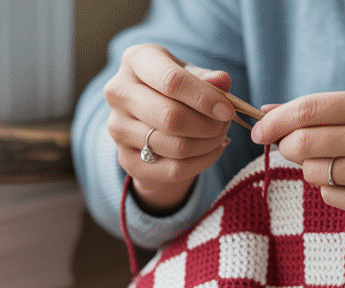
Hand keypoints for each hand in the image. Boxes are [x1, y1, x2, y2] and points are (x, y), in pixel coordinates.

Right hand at [103, 44, 236, 213]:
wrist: (149, 120)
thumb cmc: (174, 90)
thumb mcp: (191, 76)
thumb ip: (208, 78)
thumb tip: (222, 82)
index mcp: (135, 61)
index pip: (171, 81)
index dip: (204, 98)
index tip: (227, 110)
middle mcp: (119, 93)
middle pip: (170, 117)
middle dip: (207, 125)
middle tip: (225, 124)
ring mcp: (118, 128)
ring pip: (175, 146)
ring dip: (208, 145)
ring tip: (219, 136)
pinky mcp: (126, 159)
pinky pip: (173, 170)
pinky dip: (201, 163)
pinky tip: (211, 151)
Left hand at [251, 90, 344, 224]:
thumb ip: (323, 111)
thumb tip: (268, 113)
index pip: (306, 111)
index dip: (274, 121)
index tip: (259, 129)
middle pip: (300, 145)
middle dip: (288, 147)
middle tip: (294, 148)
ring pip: (311, 173)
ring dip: (314, 169)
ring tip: (341, 164)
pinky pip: (328, 196)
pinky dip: (332, 189)